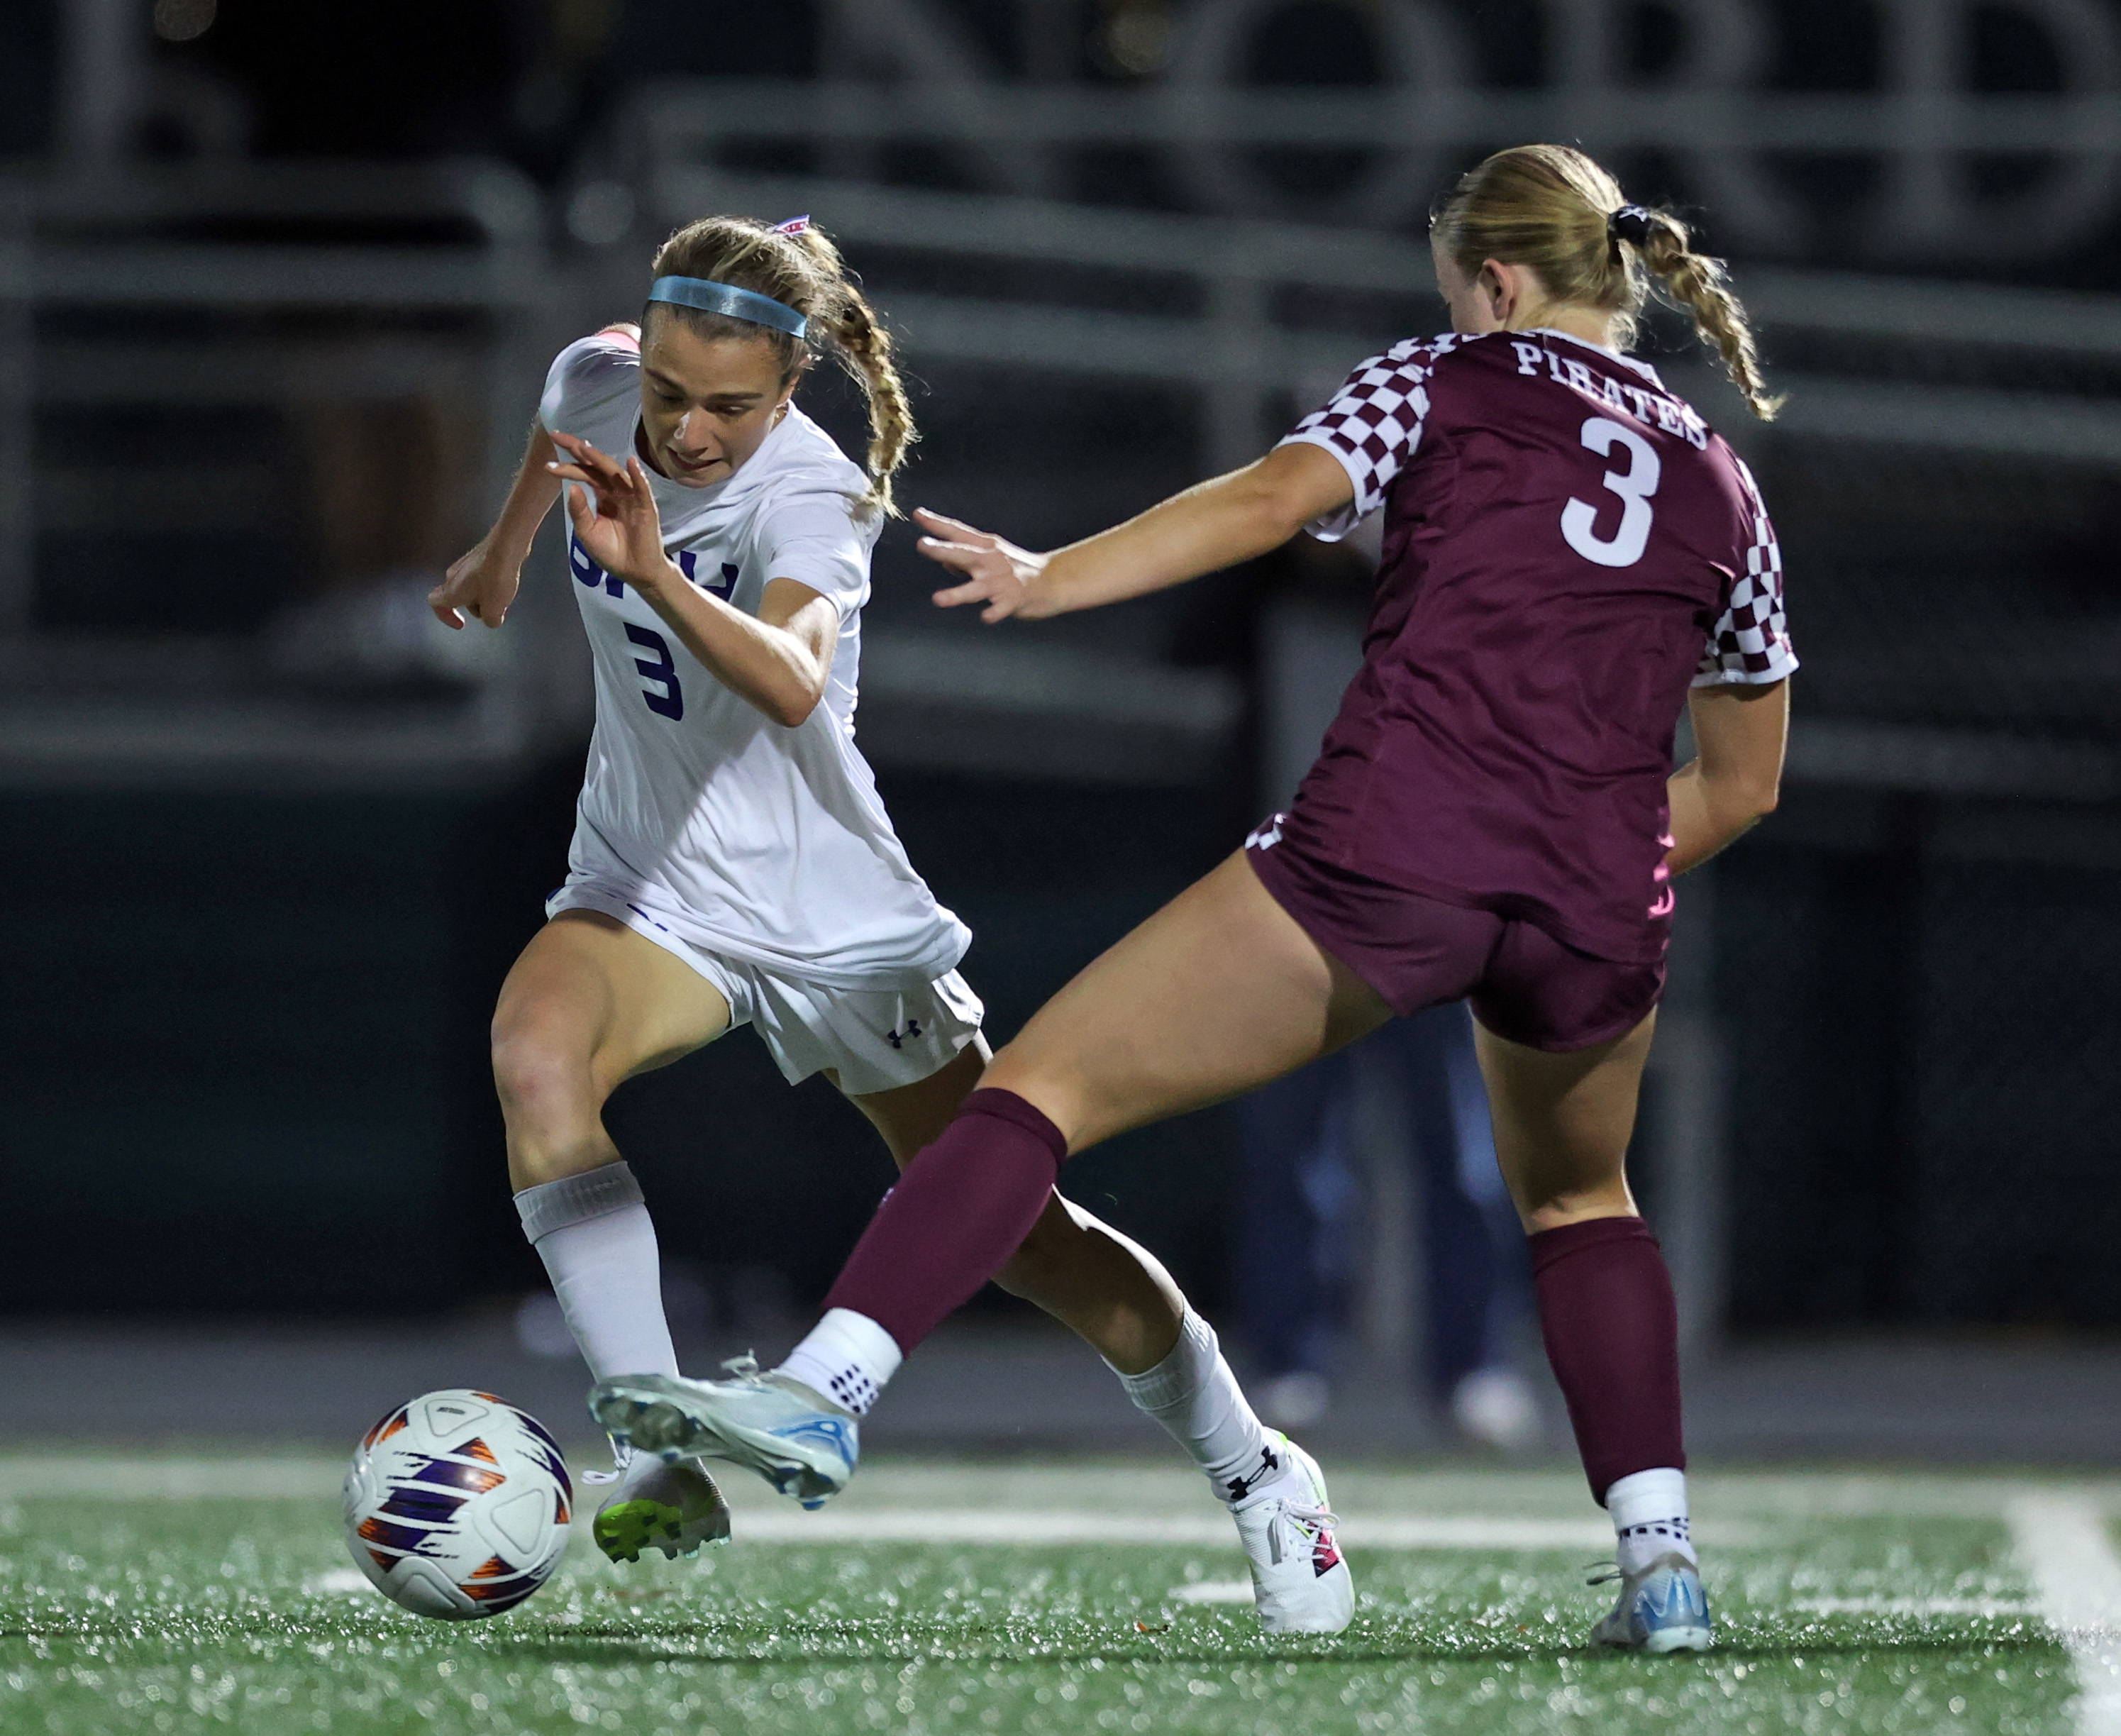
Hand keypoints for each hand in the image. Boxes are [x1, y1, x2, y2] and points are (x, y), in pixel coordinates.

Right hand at [430, 535, 522, 629]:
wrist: (506, 547)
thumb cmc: (496, 576)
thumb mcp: (494, 610)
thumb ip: (490, 620)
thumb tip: (491, 620)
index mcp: (450, 590)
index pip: (435, 604)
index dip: (445, 616)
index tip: (460, 623)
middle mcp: (453, 575)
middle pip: (457, 597)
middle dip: (474, 607)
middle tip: (491, 609)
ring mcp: (464, 564)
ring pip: (469, 586)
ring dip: (483, 595)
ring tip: (502, 595)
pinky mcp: (478, 556)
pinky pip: (479, 575)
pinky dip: (489, 583)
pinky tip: (504, 583)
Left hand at [547, 430, 673, 593]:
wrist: (635, 572)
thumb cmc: (612, 552)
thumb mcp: (587, 533)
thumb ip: (578, 511)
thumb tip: (571, 487)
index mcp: (602, 495)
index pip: (584, 473)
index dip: (567, 466)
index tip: (547, 465)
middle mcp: (616, 490)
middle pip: (597, 465)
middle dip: (578, 450)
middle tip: (557, 436)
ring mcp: (631, 497)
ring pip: (615, 472)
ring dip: (601, 459)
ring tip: (584, 448)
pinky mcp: (646, 507)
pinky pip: (642, 488)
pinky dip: (638, 475)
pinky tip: (630, 462)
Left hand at [916, 508, 1047, 622]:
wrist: (1053, 580)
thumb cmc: (1017, 568)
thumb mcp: (992, 556)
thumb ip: (965, 560)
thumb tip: (943, 562)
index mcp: (985, 546)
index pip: (958, 532)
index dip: (937, 523)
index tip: (918, 514)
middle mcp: (992, 560)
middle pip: (964, 554)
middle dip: (943, 550)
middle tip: (922, 545)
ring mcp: (1002, 581)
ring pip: (977, 588)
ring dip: (957, 593)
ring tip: (937, 599)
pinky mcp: (1013, 600)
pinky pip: (1000, 608)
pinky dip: (993, 612)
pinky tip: (985, 617)